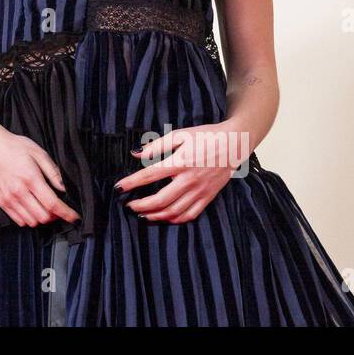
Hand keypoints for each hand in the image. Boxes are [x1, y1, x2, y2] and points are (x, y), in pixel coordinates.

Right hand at [0, 124, 81, 229]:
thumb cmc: (15, 147)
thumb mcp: (39, 153)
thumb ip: (53, 172)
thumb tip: (65, 189)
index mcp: (30, 178)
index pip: (52, 204)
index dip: (66, 213)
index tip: (75, 217)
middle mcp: (18, 192)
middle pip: (43, 217)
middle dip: (56, 216)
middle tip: (59, 208)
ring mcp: (9, 199)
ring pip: (32, 222)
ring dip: (43, 218)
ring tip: (45, 207)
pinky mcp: (2, 202)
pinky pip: (20, 221)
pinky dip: (30, 219)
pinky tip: (33, 208)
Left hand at [116, 123, 250, 223]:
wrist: (234, 143)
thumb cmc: (205, 136)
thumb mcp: (180, 135)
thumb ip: (157, 145)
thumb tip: (136, 154)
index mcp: (180, 162)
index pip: (150, 175)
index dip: (132, 183)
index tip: (119, 187)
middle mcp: (189, 179)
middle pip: (161, 200)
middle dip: (141, 205)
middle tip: (129, 205)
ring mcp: (200, 191)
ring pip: (174, 211)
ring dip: (155, 216)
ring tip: (143, 214)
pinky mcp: (208, 197)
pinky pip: (190, 215)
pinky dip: (175, 220)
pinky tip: (164, 217)